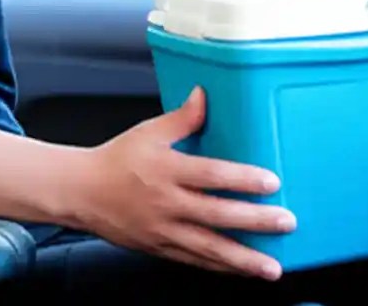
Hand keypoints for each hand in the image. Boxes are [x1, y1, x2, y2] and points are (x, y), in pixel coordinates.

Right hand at [72, 87, 294, 279]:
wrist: (81, 192)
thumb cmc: (115, 160)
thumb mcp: (148, 132)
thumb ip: (181, 118)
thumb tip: (204, 96)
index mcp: (166, 170)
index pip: (211, 175)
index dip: (243, 179)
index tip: (271, 182)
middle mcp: (166, 203)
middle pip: (217, 214)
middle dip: (255, 221)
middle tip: (286, 223)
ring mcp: (163, 230)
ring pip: (209, 247)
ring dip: (243, 259)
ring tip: (272, 267)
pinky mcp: (159, 248)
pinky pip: (195, 261)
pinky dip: (220, 268)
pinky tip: (241, 271)